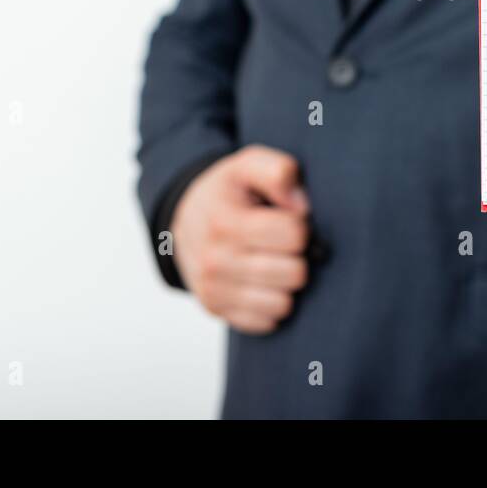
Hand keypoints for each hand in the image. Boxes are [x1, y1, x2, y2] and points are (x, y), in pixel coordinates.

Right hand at [172, 145, 310, 334]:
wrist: (184, 218)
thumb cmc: (228, 191)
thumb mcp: (248, 165)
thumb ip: (278, 172)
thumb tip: (302, 207)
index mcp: (226, 222)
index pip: (294, 235)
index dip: (300, 225)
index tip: (287, 218)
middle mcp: (215, 260)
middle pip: (294, 273)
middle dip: (297, 256)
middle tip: (282, 244)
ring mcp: (213, 289)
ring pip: (283, 303)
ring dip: (286, 283)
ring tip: (273, 261)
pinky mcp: (216, 310)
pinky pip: (267, 322)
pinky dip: (272, 303)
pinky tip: (262, 282)